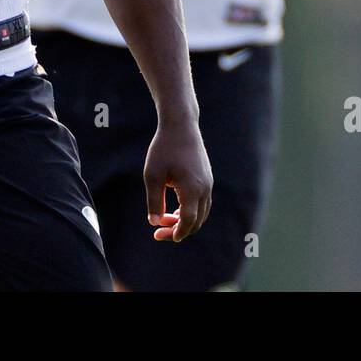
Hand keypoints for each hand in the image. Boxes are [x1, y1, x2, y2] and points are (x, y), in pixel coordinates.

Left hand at [143, 119, 212, 242]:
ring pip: (201, 213)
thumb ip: (154, 200)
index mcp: (192, 189)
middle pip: (196, 220)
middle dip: (178, 229)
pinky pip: (203, 203)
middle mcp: (205, 188)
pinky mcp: (207, 178)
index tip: (161, 236)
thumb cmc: (164, 148)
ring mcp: (208, 183)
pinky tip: (176, 209)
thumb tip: (154, 222)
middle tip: (159, 231)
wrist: (180, 125)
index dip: (176, 232)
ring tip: (166, 220)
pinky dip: (192, 211)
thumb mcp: (153, 175)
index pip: (188, 220)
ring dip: (186, 221)